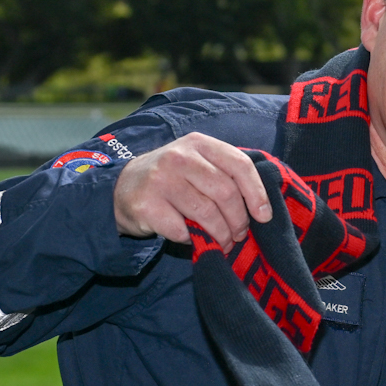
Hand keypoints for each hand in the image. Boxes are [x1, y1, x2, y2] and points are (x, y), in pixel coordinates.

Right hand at [113, 133, 273, 247]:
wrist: (121, 188)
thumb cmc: (172, 179)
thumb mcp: (197, 163)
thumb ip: (226, 174)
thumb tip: (262, 208)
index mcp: (198, 143)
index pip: (239, 164)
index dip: (257, 193)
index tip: (263, 216)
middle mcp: (179, 157)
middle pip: (226, 192)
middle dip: (239, 220)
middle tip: (239, 235)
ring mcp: (160, 180)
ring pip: (207, 214)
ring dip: (221, 235)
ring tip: (224, 242)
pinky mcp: (147, 206)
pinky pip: (183, 231)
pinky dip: (193, 240)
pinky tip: (192, 238)